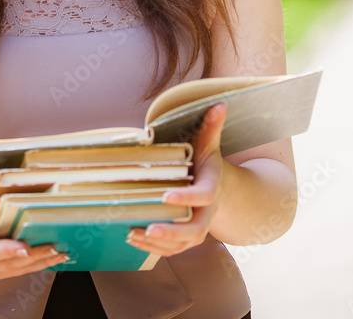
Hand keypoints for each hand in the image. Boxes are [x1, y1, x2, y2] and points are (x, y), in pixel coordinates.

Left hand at [126, 103, 228, 256]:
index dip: (187, 197)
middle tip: (150, 228)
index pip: (204, 196)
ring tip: (133, 234)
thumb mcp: (209, 144)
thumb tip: (219, 103)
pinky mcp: (186, 238)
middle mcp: (207, 212)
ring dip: (158, 244)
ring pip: (182, 244)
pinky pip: (173, 249)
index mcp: (212, 188)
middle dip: (173, 232)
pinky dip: (154, 249)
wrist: (218, 187)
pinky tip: (134, 239)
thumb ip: (211, 127)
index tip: (166, 196)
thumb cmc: (207, 163)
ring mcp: (197, 227)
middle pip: (195, 231)